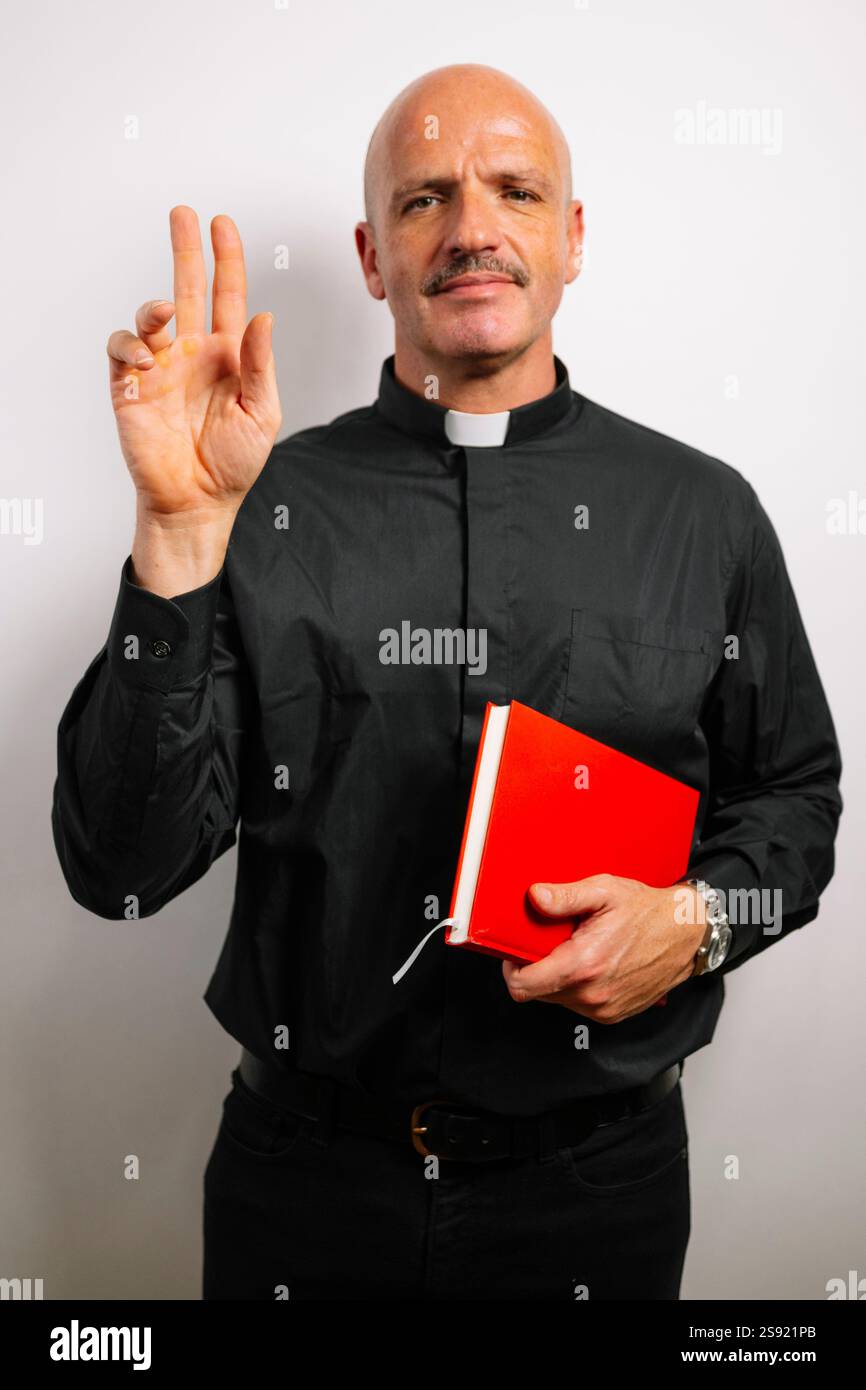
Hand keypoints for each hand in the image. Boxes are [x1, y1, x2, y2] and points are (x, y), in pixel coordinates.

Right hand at [106, 206, 280, 520]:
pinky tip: (147, 359)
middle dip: (185, 250)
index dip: (226, 259)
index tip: (222, 224)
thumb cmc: (234, 463)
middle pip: (186, 289)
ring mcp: (161, 368)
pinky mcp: (131, 386)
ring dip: (153, 307)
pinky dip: (130, 343)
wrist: (198, 502)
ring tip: (161, 314)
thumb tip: (265, 316)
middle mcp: (193, 354)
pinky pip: (123, 349)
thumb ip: (261, 364)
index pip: (227, 296)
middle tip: (182, 214)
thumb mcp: (262, 412)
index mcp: (228, 355)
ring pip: (150, 316)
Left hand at [502, 875, 705, 1022]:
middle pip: (537, 992)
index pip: (523, 986)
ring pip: (557, 999)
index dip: (511, 968)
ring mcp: (604, 1008)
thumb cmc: (647, 911)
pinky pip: (578, 1005)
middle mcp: (592, 993)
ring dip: (558, 978)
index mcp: (584, 964)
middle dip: (537, 968)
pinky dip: (577, 987)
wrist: (686, 934)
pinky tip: (593, 964)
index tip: (516, 952)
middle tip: (553, 943)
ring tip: (578, 950)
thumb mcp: (604, 892)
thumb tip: (535, 897)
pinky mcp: (613, 1015)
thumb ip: (565, 896)